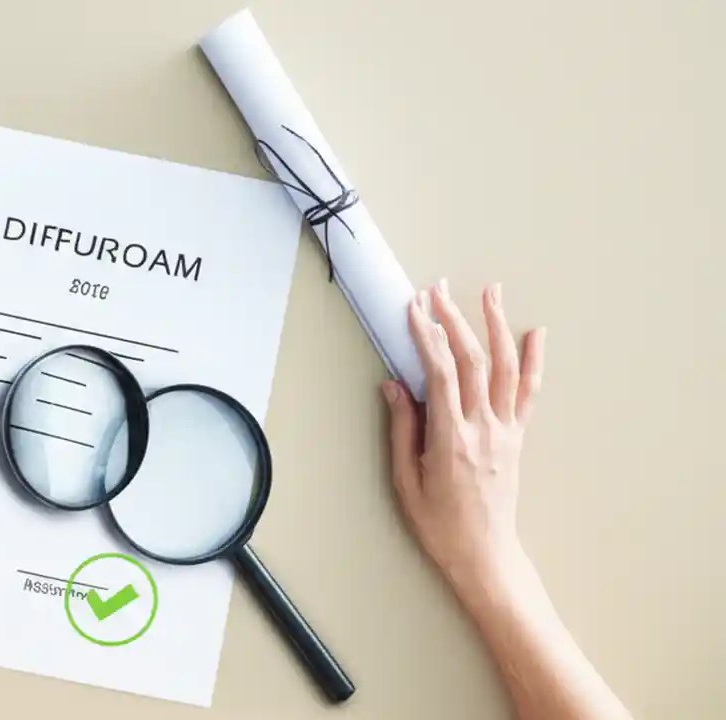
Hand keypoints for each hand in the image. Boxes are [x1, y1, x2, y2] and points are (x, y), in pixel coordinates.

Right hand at [381, 281, 546, 595]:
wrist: (485, 554)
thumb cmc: (439, 524)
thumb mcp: (406, 481)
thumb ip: (402, 430)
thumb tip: (394, 386)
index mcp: (452, 440)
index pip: (441, 374)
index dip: (427, 336)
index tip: (414, 308)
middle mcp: (484, 429)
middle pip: (473, 361)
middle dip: (454, 319)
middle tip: (437, 289)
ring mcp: (506, 431)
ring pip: (505, 368)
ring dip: (496, 326)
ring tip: (490, 292)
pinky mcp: (518, 437)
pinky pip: (529, 392)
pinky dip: (533, 360)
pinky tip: (534, 333)